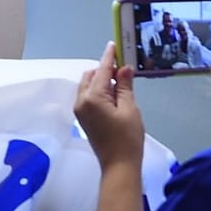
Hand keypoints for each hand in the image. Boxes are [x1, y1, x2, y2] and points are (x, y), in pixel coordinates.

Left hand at [74, 42, 144, 171]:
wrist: (118, 165)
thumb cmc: (127, 138)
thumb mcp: (129, 108)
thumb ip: (124, 86)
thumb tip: (124, 68)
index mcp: (92, 97)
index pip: (101, 71)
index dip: (109, 57)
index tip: (113, 45)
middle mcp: (81, 101)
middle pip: (91, 76)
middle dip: (104, 70)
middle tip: (123, 70)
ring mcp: (80, 111)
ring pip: (88, 86)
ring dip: (101, 81)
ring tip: (120, 84)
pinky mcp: (83, 118)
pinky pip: (88, 97)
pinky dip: (98, 91)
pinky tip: (113, 95)